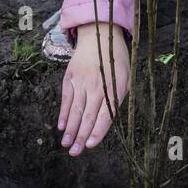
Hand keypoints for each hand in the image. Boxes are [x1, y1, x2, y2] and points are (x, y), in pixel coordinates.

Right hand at [58, 22, 129, 155]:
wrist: (99, 35)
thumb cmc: (116, 61)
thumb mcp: (125, 78)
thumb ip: (117, 98)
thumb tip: (108, 120)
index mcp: (113, 88)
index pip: (105, 114)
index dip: (98, 131)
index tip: (91, 145)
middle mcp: (96, 86)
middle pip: (87, 116)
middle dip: (81, 137)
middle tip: (75, 153)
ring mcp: (81, 82)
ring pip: (75, 110)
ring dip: (70, 129)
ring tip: (66, 144)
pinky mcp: (70, 78)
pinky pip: (66, 99)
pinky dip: (64, 114)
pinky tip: (61, 126)